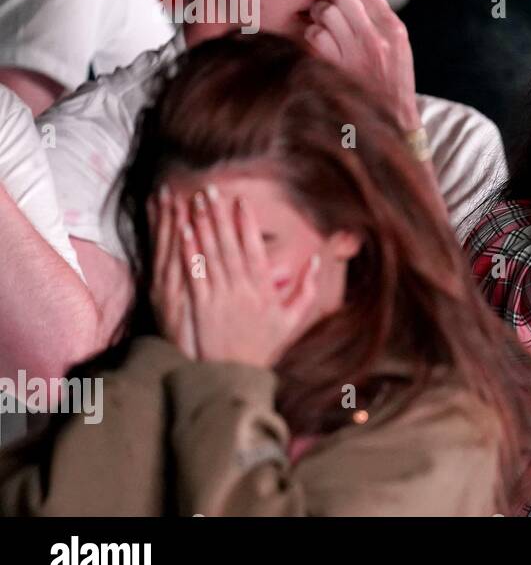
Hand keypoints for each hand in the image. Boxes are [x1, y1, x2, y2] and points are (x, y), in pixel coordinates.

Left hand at [154, 185, 319, 367]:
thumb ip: (307, 289)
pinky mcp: (199, 306)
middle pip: (229, 245)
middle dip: (220, 215)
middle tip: (211, 190)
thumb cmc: (263, 346)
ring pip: (210, 254)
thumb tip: (315, 261)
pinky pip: (193, 273)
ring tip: (195, 202)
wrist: (234, 374)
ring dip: (203, 226)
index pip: (254, 249)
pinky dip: (188, 250)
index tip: (240, 202)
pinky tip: (182, 231)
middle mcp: (242, 290)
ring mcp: (219, 297)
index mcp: (263, 290)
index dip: (246, 223)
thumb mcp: (292, 319)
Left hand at [306, 0, 420, 129]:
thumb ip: (377, 2)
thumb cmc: (394, 73)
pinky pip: (315, 36)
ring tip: (328, 23)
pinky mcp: (336, 68)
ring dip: (321, 15)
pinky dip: (314, 34)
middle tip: (330, 2)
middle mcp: (374, 39)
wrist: (392, 115)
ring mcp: (354, 55)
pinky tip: (323, 42)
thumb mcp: (396, 36)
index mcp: (392, 28)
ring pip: (325, 14)